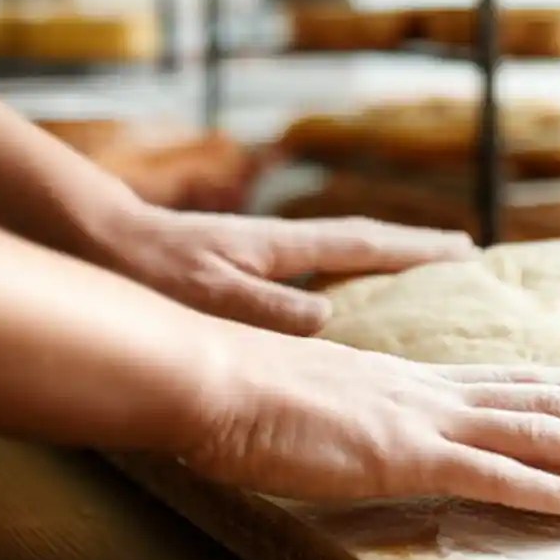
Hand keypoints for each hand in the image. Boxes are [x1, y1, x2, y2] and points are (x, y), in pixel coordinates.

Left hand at [87, 204, 476, 335]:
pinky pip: (312, 273)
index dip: (416, 249)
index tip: (465, 251)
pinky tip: (344, 301)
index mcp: (281, 248)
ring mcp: (263, 256)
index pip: (363, 244)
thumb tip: (328, 318)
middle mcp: (281, 246)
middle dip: (412, 248)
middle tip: (462, 254)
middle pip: (362, 242)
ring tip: (420, 274)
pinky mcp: (243, 271)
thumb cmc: (149, 271)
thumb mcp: (210, 294)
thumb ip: (267, 307)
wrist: (93, 243)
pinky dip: (343, 279)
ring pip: (338, 256)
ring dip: (382, 261)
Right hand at [180, 327, 559, 516]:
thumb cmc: (253, 388)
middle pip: (555, 401)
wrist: (212, 376)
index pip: (523, 381)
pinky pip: (495, 480)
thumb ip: (369, 408)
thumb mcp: (329, 393)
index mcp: (423, 380)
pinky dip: (552, 493)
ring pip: (544, 434)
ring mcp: (429, 422)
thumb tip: (384, 421)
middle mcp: (441, 393)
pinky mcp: (407, 457)